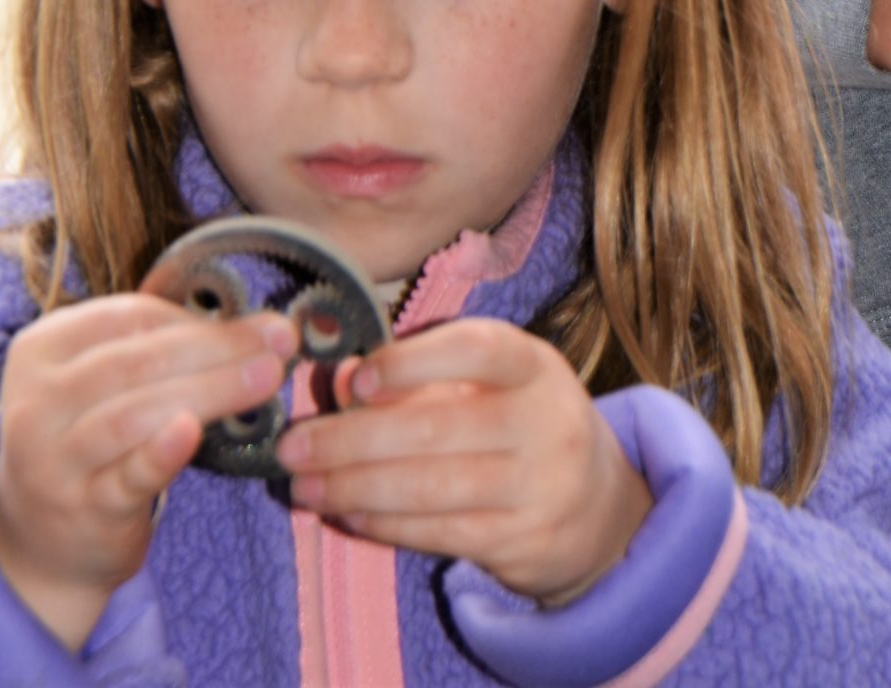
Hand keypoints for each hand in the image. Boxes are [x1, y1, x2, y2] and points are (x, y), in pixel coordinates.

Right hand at [0, 293, 294, 650]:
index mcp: (42, 350)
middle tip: (281, 345)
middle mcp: (37, 401)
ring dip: (213, 390)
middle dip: (219, 348)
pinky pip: (127, 476)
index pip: (131, 319)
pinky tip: (194, 432)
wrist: (42, 545)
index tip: (265, 323)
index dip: (201, 318)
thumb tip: (260, 326)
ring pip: (138, 413)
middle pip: (139, 362)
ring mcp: (54, 460)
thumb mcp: (105, 384)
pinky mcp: (81, 511)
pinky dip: (161, 452)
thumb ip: (163, 348)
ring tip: (268, 378)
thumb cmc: (91, 440)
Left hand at [275, 320, 650, 603]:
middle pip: (437, 429)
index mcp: (534, 365)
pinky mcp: (522, 541)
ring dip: (355, 489)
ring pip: (430, 488)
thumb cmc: (521, 424)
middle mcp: (546, 421)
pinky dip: (385, 524)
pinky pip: (440, 532)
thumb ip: (420, 377)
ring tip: (303, 488)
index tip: (355, 381)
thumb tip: (343, 379)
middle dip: (351, 440)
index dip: (412, 363)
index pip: (477, 349)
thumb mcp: (489, 385)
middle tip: (292, 447)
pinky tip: (347, 514)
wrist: (597, 505)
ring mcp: (539, 486)